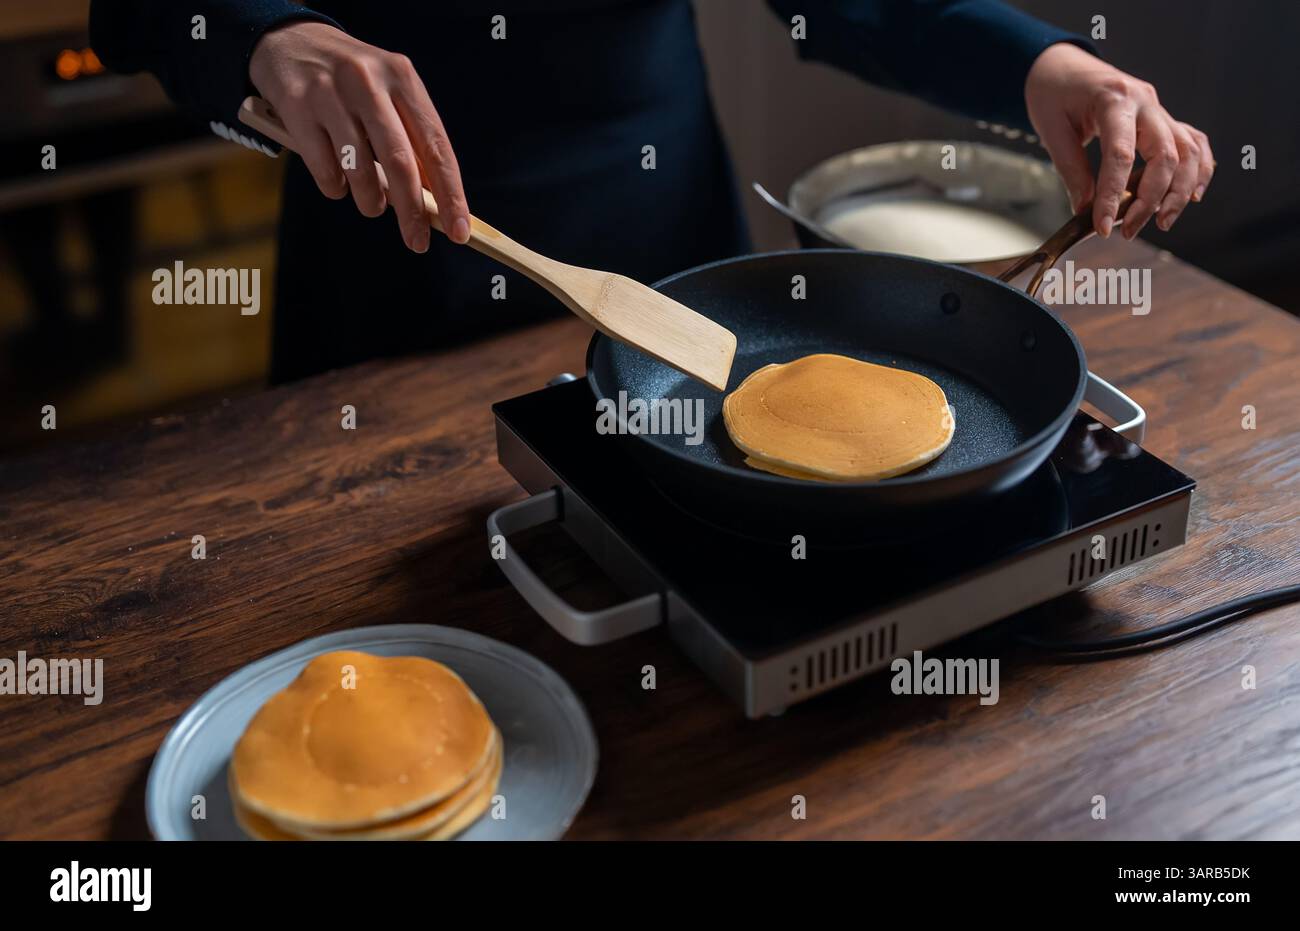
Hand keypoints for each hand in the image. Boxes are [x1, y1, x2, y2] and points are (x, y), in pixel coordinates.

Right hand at [249, 21, 469, 250]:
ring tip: (370, 204)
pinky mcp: (297, 107)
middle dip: (412, 212)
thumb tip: (434, 201)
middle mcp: (369, 82)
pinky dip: (335, 188)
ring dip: (370, 201)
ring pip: (360, 170)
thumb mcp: (389, 94)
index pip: (436, 146)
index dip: (450, 193)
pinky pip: (325, 170)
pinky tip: (337, 180)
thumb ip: (410, 140)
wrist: (291, 42)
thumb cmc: (352, 81)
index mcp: (402, 78)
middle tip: (417, 241)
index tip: (458, 230)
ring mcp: (331, 93)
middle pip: (401, 162)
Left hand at [1025, 42, 1213, 239]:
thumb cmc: (1054, 94)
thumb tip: (1086, 210)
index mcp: (1113, 99)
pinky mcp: (1164, 118)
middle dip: (1151, 200)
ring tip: (1162, 222)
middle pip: (1166, 155)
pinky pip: (1194, 143)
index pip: (1120, 154)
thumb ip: (1071, 170)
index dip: (1112, 195)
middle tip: (1129, 230)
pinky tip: (1192, 196)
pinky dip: (1198, 170)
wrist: (1063, 67)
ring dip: (1180, 192)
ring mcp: (1159, 109)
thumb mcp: (1051, 130)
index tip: (1102, 226)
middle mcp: (1145, 102)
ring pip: (1188, 152)